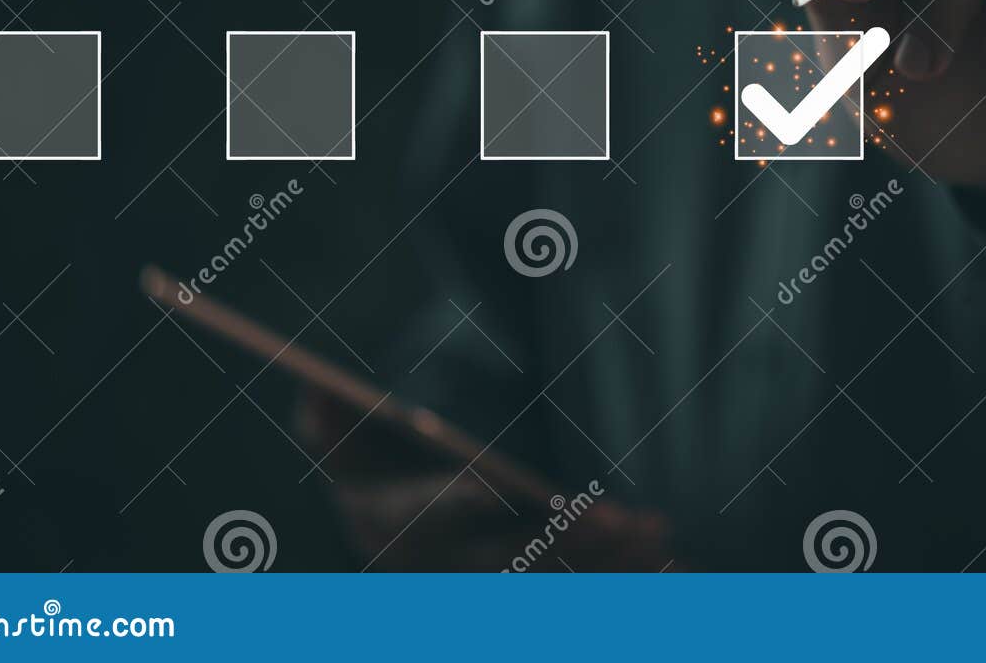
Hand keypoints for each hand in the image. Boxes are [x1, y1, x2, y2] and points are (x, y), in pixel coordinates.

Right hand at [297, 391, 672, 570]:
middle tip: (620, 521)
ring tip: (656, 536)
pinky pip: (576, 592)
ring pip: (548, 586)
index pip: (429, 514)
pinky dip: (622, 582)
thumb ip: (328, 416)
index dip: (461, 500)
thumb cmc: (375, 455)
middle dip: (564, 544)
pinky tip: (671, 566)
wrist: (390, 512)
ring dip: (606, 569)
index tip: (497, 483)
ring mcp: (482, 589)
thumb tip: (314, 392)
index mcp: (390, 524)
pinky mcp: (522, 592)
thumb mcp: (342, 433)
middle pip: (504, 563)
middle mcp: (436, 571)